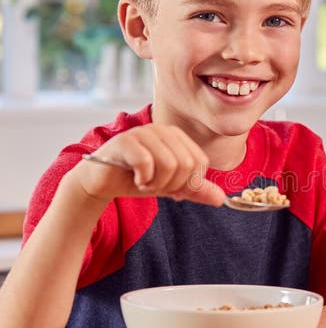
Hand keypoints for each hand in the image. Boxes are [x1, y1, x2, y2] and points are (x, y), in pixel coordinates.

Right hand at [72, 124, 224, 205]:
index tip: (170, 185)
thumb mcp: (170, 186)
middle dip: (171, 184)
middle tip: (154, 184)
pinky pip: (147, 163)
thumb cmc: (136, 179)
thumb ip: (194, 190)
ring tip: (143, 181)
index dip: (188, 182)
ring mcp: (143, 132)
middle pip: (187, 164)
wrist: (102, 182)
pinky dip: (143, 179)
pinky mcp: (125, 141)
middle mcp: (161, 129)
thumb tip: (221, 198)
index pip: (200, 162)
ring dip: (156, 184)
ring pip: (169, 164)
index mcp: (176, 136)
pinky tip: (134, 178)